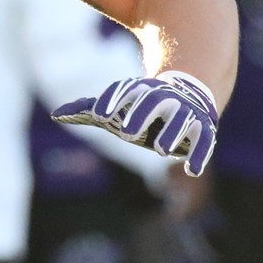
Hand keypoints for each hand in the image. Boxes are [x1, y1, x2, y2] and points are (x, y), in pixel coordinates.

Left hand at [52, 72, 219, 175]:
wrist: (189, 93)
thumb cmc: (141, 107)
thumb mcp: (116, 106)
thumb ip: (88, 110)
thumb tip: (57, 115)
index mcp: (141, 91)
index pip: (125, 91)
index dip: (112, 101)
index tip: (98, 114)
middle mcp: (164, 99)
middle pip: (152, 103)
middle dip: (140, 115)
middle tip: (125, 133)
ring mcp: (186, 113)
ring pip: (181, 121)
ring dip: (172, 135)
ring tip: (161, 151)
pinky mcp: (204, 129)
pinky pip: (205, 141)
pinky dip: (200, 154)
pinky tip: (190, 171)